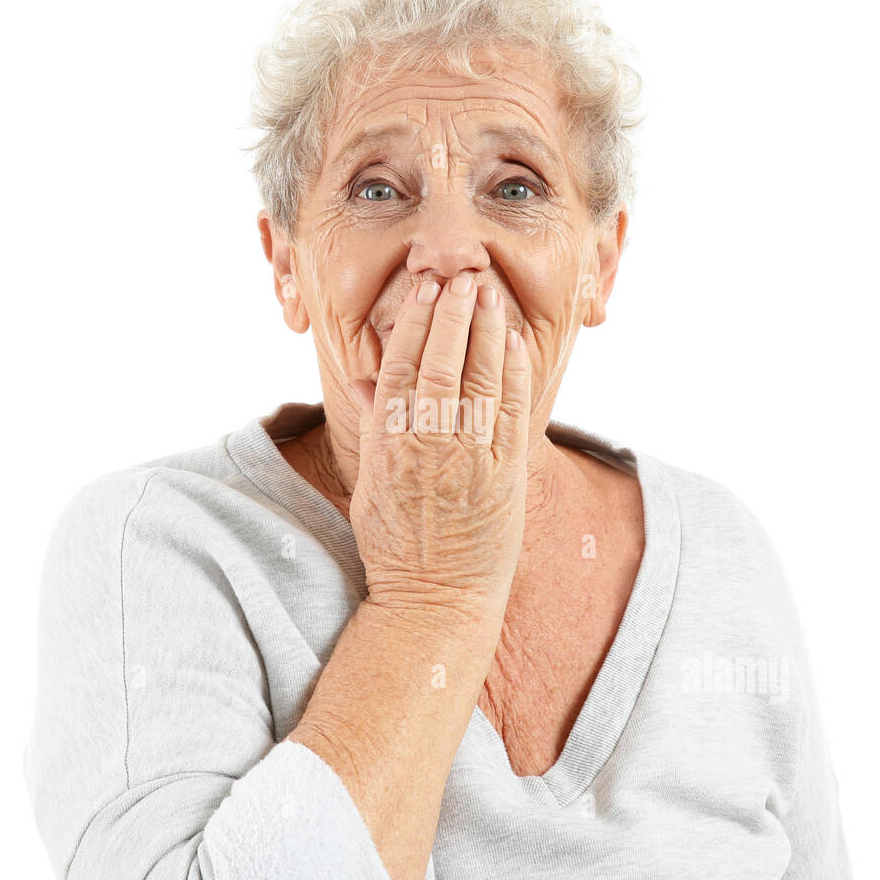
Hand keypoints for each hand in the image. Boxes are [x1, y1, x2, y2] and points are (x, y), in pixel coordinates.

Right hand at [347, 272, 530, 621]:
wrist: (436, 601)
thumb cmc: (397, 547)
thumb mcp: (369, 485)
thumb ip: (373, 428)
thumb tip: (366, 380)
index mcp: (390, 445)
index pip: (400, 369)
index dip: (415, 326)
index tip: (425, 294)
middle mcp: (429, 445)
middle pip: (441, 363)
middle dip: (453, 315)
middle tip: (462, 278)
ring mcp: (470, 458)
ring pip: (479, 380)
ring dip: (485, 332)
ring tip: (489, 295)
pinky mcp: (505, 474)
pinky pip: (512, 413)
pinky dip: (512, 373)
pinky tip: (513, 343)